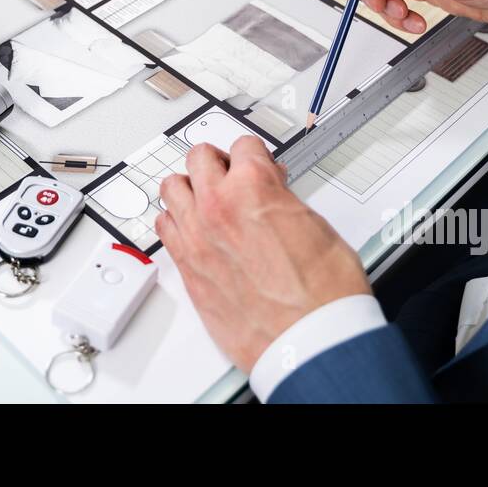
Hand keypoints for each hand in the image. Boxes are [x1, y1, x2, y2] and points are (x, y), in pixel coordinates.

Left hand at [155, 136, 370, 371]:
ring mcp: (196, 236)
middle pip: (199, 157)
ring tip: (207, 199)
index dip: (256, 156)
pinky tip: (193, 228)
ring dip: (190, 188)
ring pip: (172, 188)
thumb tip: (274, 197)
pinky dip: (176, 221)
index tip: (258, 165)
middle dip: (219, 163)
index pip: (243, 146)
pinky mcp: (187, 267)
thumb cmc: (323, 294)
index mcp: (254, 187)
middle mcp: (218, 206)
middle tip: (232, 176)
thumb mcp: (317, 227)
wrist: (310, 340)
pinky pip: (164, 227)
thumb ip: (285, 202)